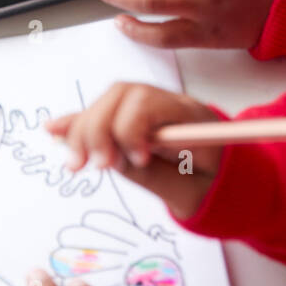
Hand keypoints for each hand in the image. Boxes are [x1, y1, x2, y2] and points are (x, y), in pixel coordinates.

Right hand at [47, 81, 221, 218]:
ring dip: (84, 130)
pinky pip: (104, 114)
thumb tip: (113, 160)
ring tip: (75, 163)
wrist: (230, 180)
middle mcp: (169, 102)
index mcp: (191, 114)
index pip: (147, 102)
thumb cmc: (215, 186)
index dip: (129, 129)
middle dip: (97, 129)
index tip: (133, 161)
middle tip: (93, 166)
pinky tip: (55, 130)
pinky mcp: (135, 117)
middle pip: (121, 94)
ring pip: (107, 102)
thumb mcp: (192, 190)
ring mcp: (150, 107)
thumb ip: (154, 175)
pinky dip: (80, 124)